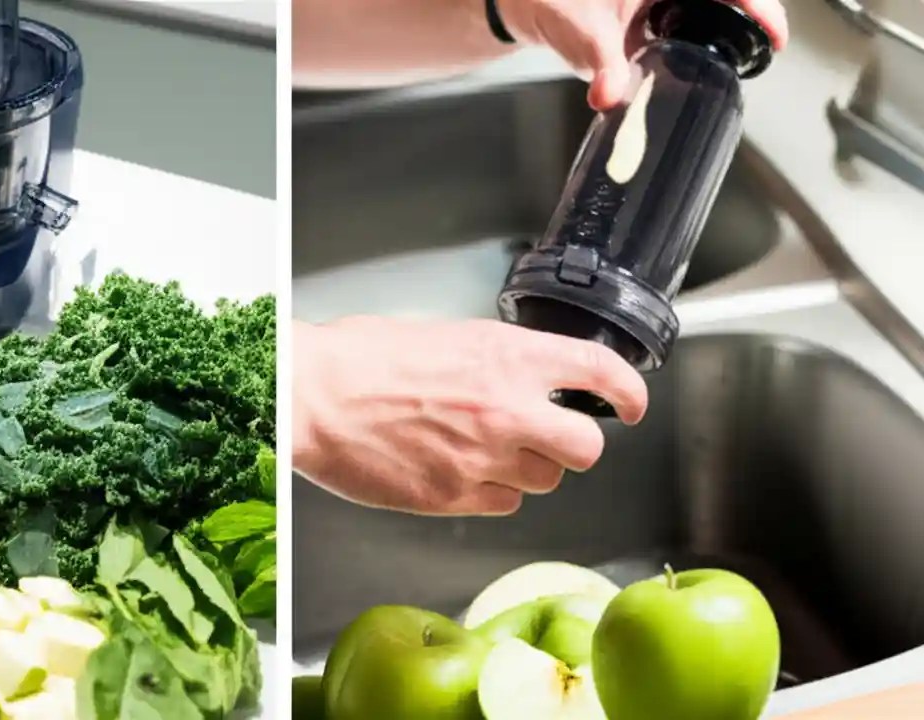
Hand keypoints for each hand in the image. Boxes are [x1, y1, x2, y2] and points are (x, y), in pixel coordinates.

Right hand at [293, 317, 648, 515]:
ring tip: (490, 450)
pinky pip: (502, 504)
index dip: (630, 391)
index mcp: (505, 355)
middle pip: (588, 447)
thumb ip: (493, 359)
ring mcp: (481, 458)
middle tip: (555, 437)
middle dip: (576, 445)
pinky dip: (493, 492)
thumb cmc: (359, 359)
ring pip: (546, 482)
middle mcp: (506, 408)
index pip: (600, 371)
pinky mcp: (453, 496)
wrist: (310, 396)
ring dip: (530, 469)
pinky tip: (463, 470)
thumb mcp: (442, 335)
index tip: (632, 402)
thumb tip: (520, 373)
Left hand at [495, 0, 788, 109]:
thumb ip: (601, 66)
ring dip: (728, 28)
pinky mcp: (658, 13)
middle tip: (767, 46)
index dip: (757, 6)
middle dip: (750, 16)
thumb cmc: (556, 5)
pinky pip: (692, 21)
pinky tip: (706, 62)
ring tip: (746, 55)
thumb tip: (609, 96)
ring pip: (712, 8)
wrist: (530, 7)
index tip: (773, 34)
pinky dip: (702, 40)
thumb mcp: (582, 33)